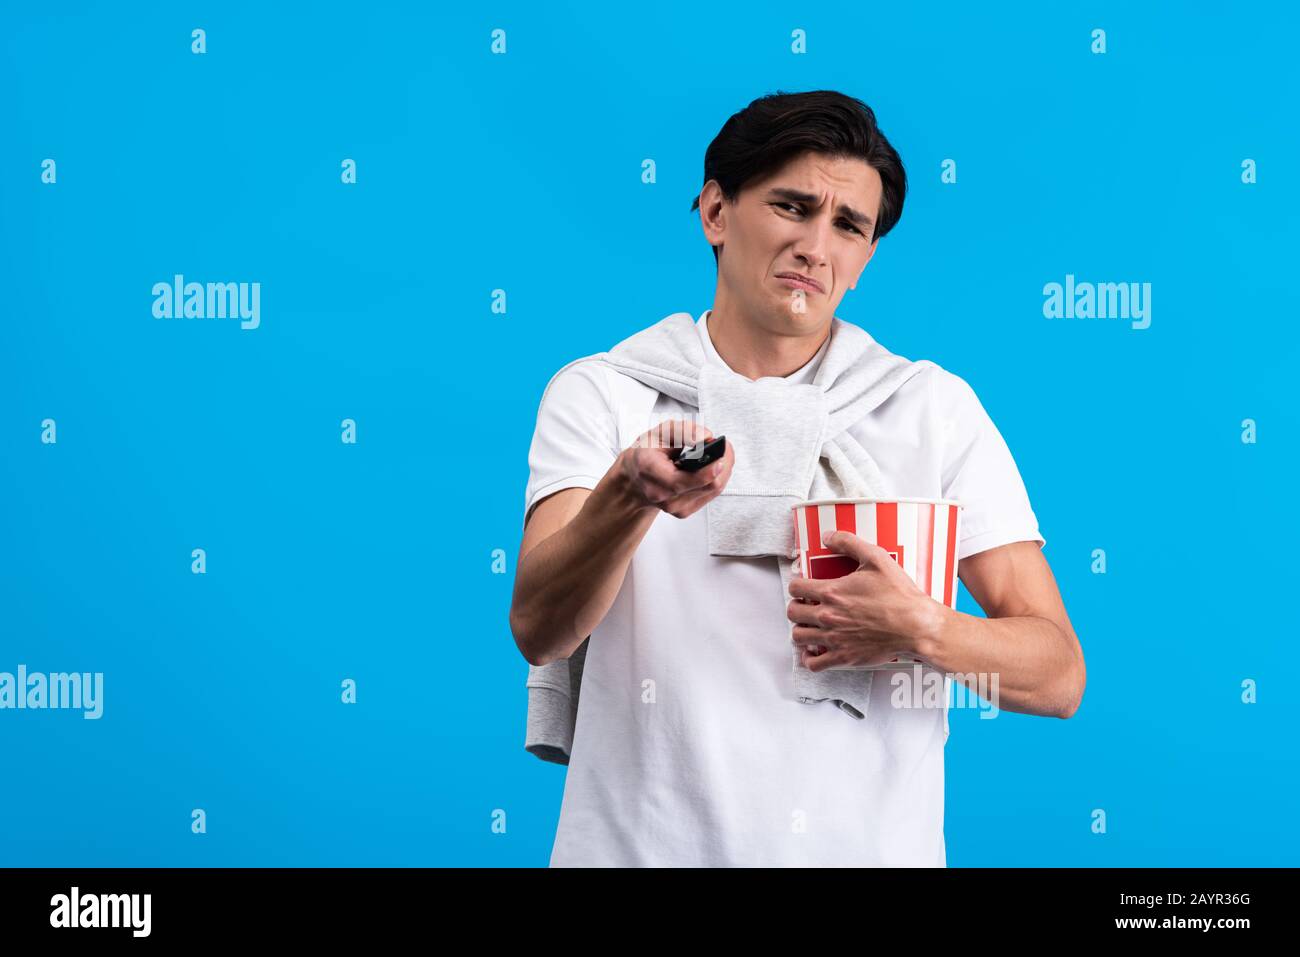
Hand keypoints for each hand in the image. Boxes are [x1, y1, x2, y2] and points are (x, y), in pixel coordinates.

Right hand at [617, 419, 735, 518]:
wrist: (634, 478)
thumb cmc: (646, 453)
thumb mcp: (659, 432)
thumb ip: (683, 431)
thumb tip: (706, 437)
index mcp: (650, 470)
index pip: (685, 479)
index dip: (709, 467)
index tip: (722, 451)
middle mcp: (661, 493)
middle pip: (707, 485)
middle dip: (723, 463)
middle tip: (725, 446)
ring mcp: (673, 507)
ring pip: (713, 490)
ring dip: (722, 471)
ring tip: (720, 454)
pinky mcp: (683, 512)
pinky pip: (710, 495)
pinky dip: (716, 479)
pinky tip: (711, 468)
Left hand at [786, 530, 946, 670]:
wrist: (916, 626)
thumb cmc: (899, 594)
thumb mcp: (876, 558)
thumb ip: (849, 543)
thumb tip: (828, 536)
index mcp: (832, 592)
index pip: (795, 588)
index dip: (797, 586)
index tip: (803, 588)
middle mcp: (828, 616)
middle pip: (792, 613)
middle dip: (797, 606)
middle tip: (806, 606)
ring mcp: (834, 639)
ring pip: (798, 637)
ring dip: (800, 629)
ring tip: (810, 625)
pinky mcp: (844, 657)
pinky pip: (814, 663)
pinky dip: (809, 658)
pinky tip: (814, 650)